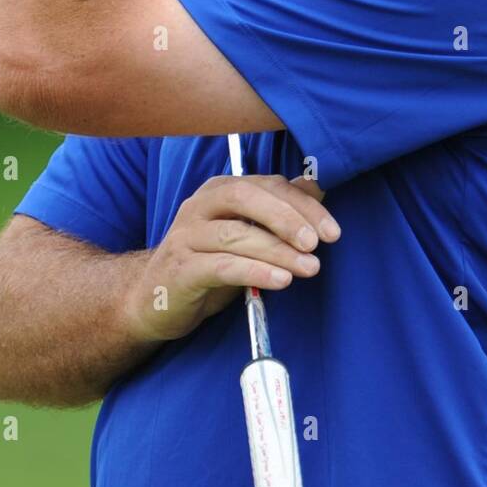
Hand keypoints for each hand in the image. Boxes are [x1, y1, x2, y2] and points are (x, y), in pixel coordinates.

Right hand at [121, 174, 340, 343]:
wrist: (154, 301)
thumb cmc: (209, 263)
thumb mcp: (247, 234)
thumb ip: (278, 212)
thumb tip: (317, 189)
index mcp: (221, 190)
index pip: (267, 185)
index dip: (303, 206)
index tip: (332, 231)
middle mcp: (200, 205)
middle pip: (246, 198)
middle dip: (287, 218)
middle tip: (317, 243)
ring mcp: (186, 236)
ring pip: (235, 234)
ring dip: (277, 251)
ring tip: (309, 268)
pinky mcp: (181, 269)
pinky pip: (221, 266)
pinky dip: (255, 271)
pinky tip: (280, 281)